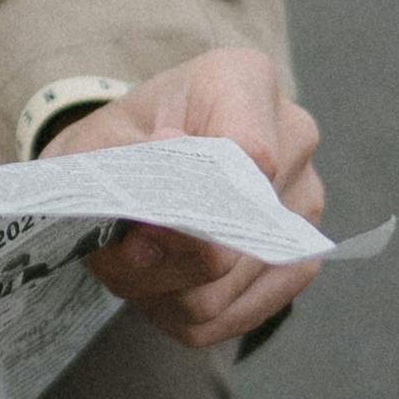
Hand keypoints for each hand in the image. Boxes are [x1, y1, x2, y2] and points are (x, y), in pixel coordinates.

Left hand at [49, 47, 326, 356]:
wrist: (139, 156)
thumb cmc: (119, 143)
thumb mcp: (94, 145)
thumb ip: (119, 177)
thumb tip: (157, 221)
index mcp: (241, 81)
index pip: (247, 154)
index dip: (191, 201)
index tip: (142, 214)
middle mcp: (292, 136)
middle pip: (230, 236)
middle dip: (159, 260)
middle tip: (117, 247)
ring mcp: (304, 201)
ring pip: (224, 288)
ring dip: (164, 292)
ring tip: (136, 260)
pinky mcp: (299, 258)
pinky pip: (236, 317)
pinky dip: (185, 314)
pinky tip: (163, 283)